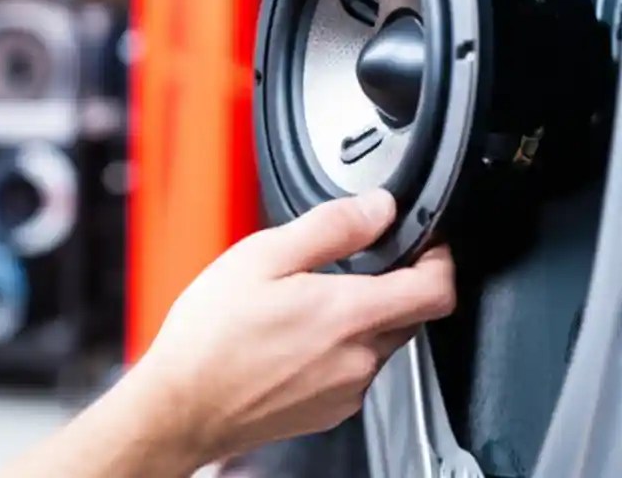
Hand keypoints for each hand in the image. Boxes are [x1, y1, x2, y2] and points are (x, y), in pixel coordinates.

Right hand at [126, 190, 455, 464]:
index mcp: (349, 315)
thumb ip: (330, 227)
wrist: (181, 407)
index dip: (440, 258)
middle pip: (411, 315)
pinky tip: (296, 339)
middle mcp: (359, 359)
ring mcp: (347, 391)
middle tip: (353, 264)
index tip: (425, 241)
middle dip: (395, 284)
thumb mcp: (262, 256)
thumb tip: (377, 208)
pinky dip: (340, 349)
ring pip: (381, 343)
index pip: (436, 289)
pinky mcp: (330, 412)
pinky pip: (355, 371)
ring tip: (307, 304)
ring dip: (362, 318)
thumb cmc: (209, 339)